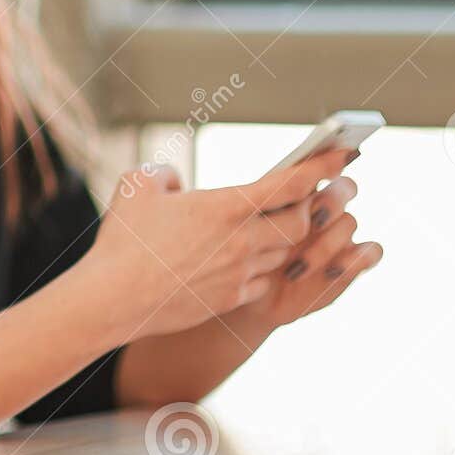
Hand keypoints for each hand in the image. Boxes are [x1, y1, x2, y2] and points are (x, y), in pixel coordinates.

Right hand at [79, 146, 352, 341]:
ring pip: (285, 254)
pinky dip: (261, 270)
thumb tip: (176, 183)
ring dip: (283, 240)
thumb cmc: (122, 241)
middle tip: (301, 198)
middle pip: (302, 222)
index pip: (292, 182)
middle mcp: (243, 242)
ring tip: (268, 230)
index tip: (343, 154)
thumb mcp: (137, 186)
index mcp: (227, 206)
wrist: (112, 300)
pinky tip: (242, 263)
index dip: (323, 165)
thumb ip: (165, 175)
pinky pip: (262, 282)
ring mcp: (240, 274)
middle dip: (307, 207)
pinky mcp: (230, 300)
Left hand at [225, 173, 383, 330]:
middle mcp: (319, 210)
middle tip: (311, 219)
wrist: (238, 300)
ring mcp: (335, 236)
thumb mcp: (231, 230)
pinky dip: (356, 259)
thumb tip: (258, 189)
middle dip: (330, 202)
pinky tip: (331, 272)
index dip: (328, 161)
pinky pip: (369, 253)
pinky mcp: (347, 264)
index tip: (335, 157)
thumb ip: (249, 207)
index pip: (318, 168)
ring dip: (327, 242)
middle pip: (342, 189)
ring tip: (294, 268)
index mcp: (293, 193)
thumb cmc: (230, 260)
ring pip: (349, 222)